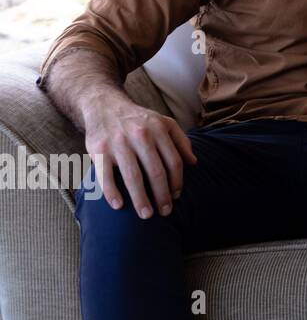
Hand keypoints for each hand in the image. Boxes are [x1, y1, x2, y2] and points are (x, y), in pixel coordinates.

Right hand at [82, 105, 197, 218]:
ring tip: (146, 215)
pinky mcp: (99, 149)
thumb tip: (194, 163)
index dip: (177, 181)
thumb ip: (181, 140)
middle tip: (165, 212)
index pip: (174, 161)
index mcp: (159, 130)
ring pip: (133, 176)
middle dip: (162, 195)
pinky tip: (118, 205)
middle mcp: (140, 135)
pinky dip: (111, 192)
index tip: (176, 197)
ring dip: (140, 198)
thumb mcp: (164, 122)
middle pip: (156, 171)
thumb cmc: (139, 119)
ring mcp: (118, 143)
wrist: (104, 104)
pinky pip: (105, 175)